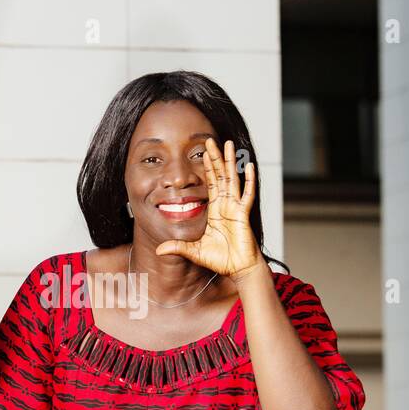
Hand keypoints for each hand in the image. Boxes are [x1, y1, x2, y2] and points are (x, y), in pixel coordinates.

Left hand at [155, 137, 262, 279]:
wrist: (239, 269)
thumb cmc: (222, 260)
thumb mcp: (194, 251)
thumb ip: (178, 247)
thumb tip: (159, 250)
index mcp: (215, 210)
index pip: (210, 183)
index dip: (207, 168)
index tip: (204, 152)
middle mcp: (226, 205)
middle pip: (220, 176)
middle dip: (216, 158)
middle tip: (212, 140)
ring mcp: (235, 208)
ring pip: (232, 179)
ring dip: (230, 162)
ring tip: (229, 145)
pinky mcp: (243, 215)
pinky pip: (246, 195)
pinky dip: (248, 181)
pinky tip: (249, 167)